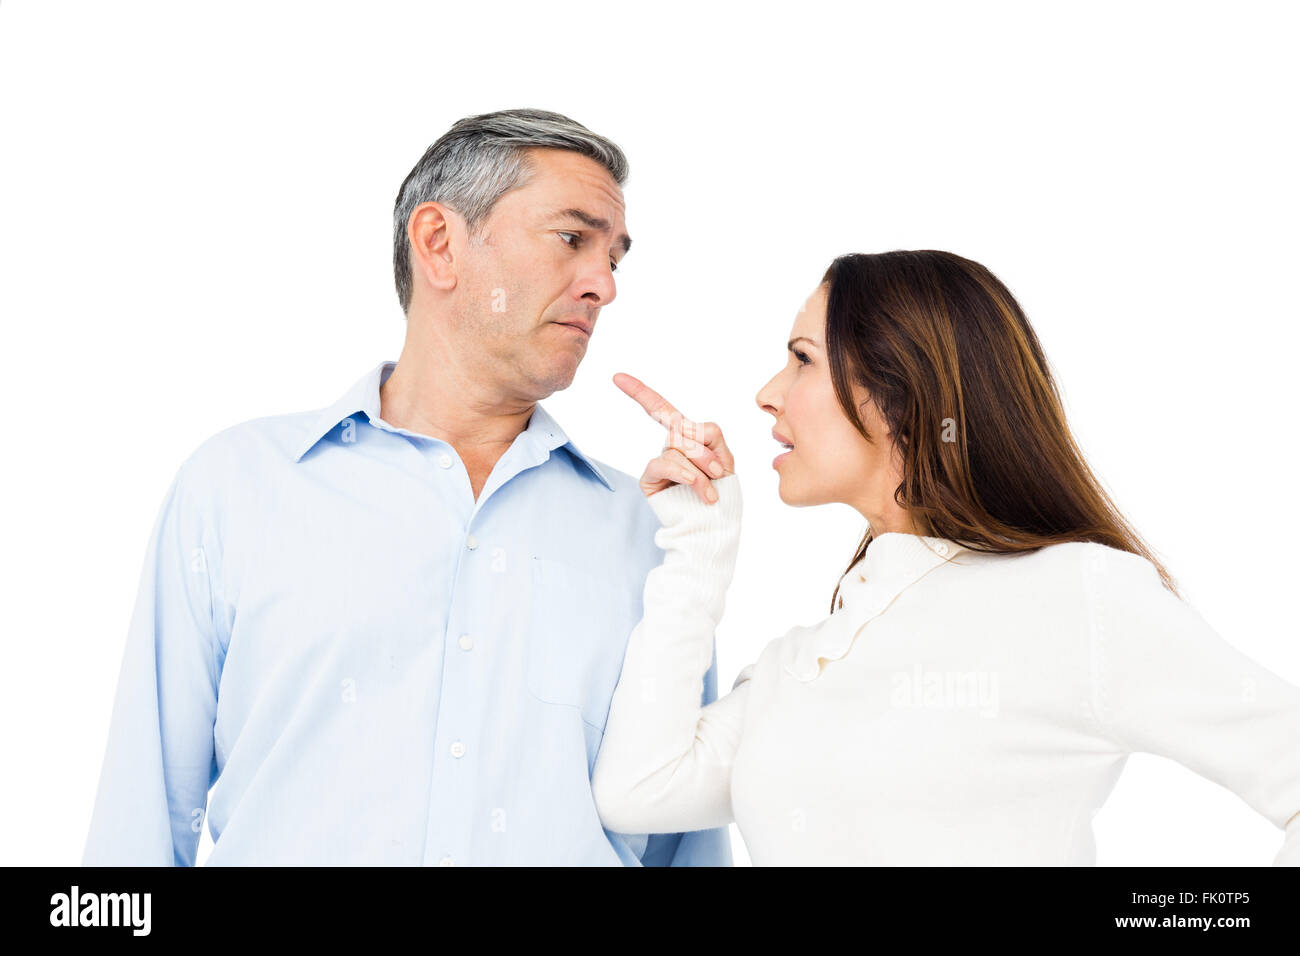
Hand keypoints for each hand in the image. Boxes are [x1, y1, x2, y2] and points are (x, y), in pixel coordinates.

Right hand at [612, 372, 735, 503]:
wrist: (714, 525)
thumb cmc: (722, 494)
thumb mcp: (725, 459)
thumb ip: (710, 436)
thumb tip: (682, 435)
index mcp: (687, 438)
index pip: (662, 409)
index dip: (640, 392)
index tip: (617, 376)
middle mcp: (669, 447)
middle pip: (682, 429)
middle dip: (705, 452)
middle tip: (719, 473)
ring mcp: (658, 463)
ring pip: (677, 447)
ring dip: (701, 470)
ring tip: (711, 491)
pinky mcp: (650, 479)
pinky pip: (663, 463)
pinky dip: (685, 473)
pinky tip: (696, 488)